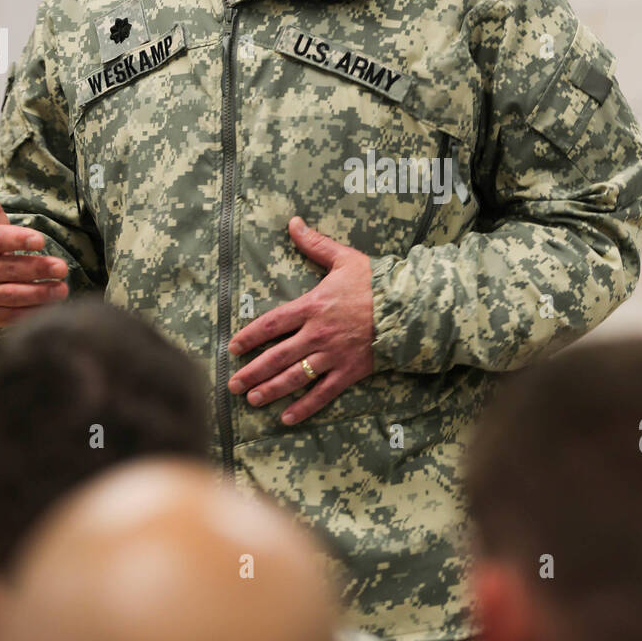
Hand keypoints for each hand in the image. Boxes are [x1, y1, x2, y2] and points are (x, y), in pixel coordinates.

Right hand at [0, 148, 68, 326]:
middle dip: (37, 269)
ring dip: (40, 293)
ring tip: (63, 288)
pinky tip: (53, 307)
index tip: (39, 239)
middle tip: (62, 267)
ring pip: (14, 295)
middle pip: (10, 269)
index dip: (17, 240)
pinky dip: (34, 313)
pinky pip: (15, 316)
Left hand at [228, 216, 373, 424]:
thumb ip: (315, 244)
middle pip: (277, 356)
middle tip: (232, 385)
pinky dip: (305, 407)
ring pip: (295, 377)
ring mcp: (333, 355)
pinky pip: (323, 394)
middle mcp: (318, 334)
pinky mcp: (350, 372)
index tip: (233, 348)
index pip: (271, 324)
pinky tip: (286, 418)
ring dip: (270, 390)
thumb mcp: (344, 258)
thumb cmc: (376, 282)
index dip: (249, 337)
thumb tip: (293, 222)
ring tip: (252, 400)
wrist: (409, 306)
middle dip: (252, 372)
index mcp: (312, 306)